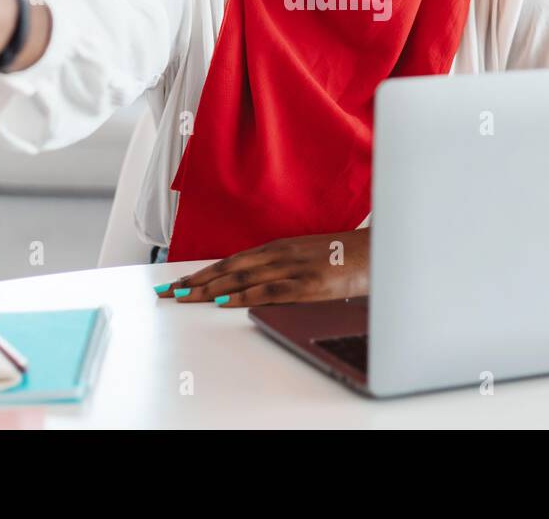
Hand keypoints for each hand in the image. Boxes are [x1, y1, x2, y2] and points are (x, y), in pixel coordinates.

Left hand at [156, 230, 369, 307]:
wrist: (380, 251)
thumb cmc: (347, 257)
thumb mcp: (308, 257)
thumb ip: (283, 267)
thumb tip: (257, 284)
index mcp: (279, 248)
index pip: (231, 261)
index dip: (202, 272)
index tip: (178, 283)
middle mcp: (280, 254)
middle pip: (228, 268)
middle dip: (195, 281)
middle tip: (168, 292)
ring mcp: (293, 268)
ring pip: (241, 278)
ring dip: (210, 288)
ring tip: (184, 297)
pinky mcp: (307, 283)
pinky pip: (269, 290)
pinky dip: (244, 295)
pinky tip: (225, 301)